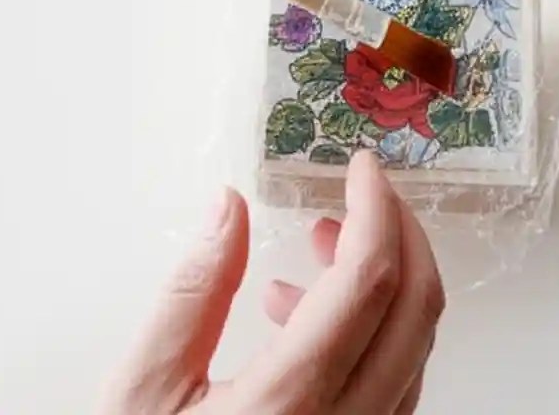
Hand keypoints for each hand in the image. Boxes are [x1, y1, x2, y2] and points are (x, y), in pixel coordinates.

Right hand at [109, 151, 445, 413]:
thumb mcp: (141, 389)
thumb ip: (190, 291)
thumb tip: (228, 208)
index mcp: (290, 401)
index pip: (369, 280)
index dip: (376, 208)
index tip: (364, 167)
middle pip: (417, 308)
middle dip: (401, 233)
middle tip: (365, 192)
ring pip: (414, 347)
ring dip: (385, 282)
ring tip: (316, 248)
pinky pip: (395, 382)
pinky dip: (372, 331)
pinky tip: (304, 314)